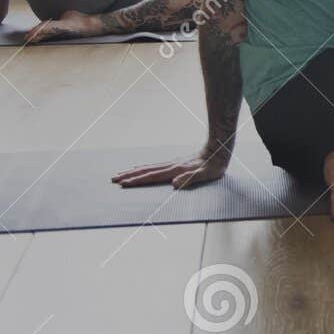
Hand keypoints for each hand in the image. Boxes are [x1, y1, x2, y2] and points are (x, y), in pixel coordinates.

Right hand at [112, 147, 229, 189]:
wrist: (219, 149)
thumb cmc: (214, 165)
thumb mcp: (206, 175)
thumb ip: (191, 179)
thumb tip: (174, 184)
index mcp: (176, 170)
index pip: (152, 177)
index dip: (138, 181)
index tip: (124, 184)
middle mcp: (171, 166)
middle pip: (146, 171)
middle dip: (130, 175)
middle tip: (114, 178)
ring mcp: (172, 163)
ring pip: (149, 167)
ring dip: (134, 171)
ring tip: (121, 173)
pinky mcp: (175, 163)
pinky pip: (155, 166)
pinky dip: (144, 168)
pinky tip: (140, 169)